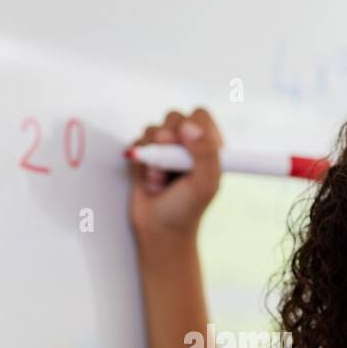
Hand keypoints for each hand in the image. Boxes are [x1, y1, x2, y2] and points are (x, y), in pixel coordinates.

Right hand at [129, 107, 223, 257]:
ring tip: (161, 180)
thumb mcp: (205, 184)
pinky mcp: (146, 156)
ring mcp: (166, 149)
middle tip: (170, 166)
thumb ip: (205, 152)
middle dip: (167, 141)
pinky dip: (141, 161)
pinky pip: (137, 142)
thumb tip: (188, 125)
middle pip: (174, 117)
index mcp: (209, 147)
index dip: (189, 127)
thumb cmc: (187, 210)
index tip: (185, 147)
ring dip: (154, 157)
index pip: (199, 116)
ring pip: (153, 129)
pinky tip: (150, 181)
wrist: (159, 231)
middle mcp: (188, 144)